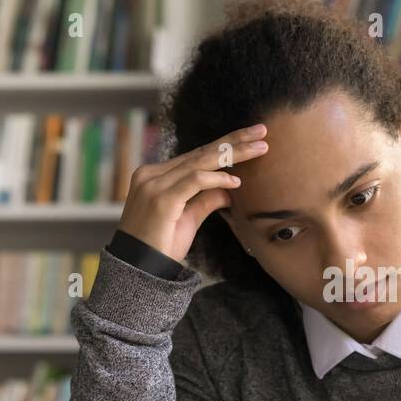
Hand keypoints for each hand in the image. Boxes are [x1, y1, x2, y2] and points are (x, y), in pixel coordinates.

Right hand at [117, 122, 268, 261]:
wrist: (139, 270)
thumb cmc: (161, 246)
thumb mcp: (189, 218)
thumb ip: (206, 200)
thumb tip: (230, 189)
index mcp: (155, 175)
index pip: (196, 155)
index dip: (225, 145)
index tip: (251, 138)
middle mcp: (152, 175)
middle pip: (200, 152)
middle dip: (233, 141)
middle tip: (262, 130)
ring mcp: (154, 185)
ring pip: (200, 162)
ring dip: (232, 153)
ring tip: (260, 148)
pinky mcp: (161, 200)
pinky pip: (194, 181)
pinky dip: (217, 179)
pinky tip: (236, 180)